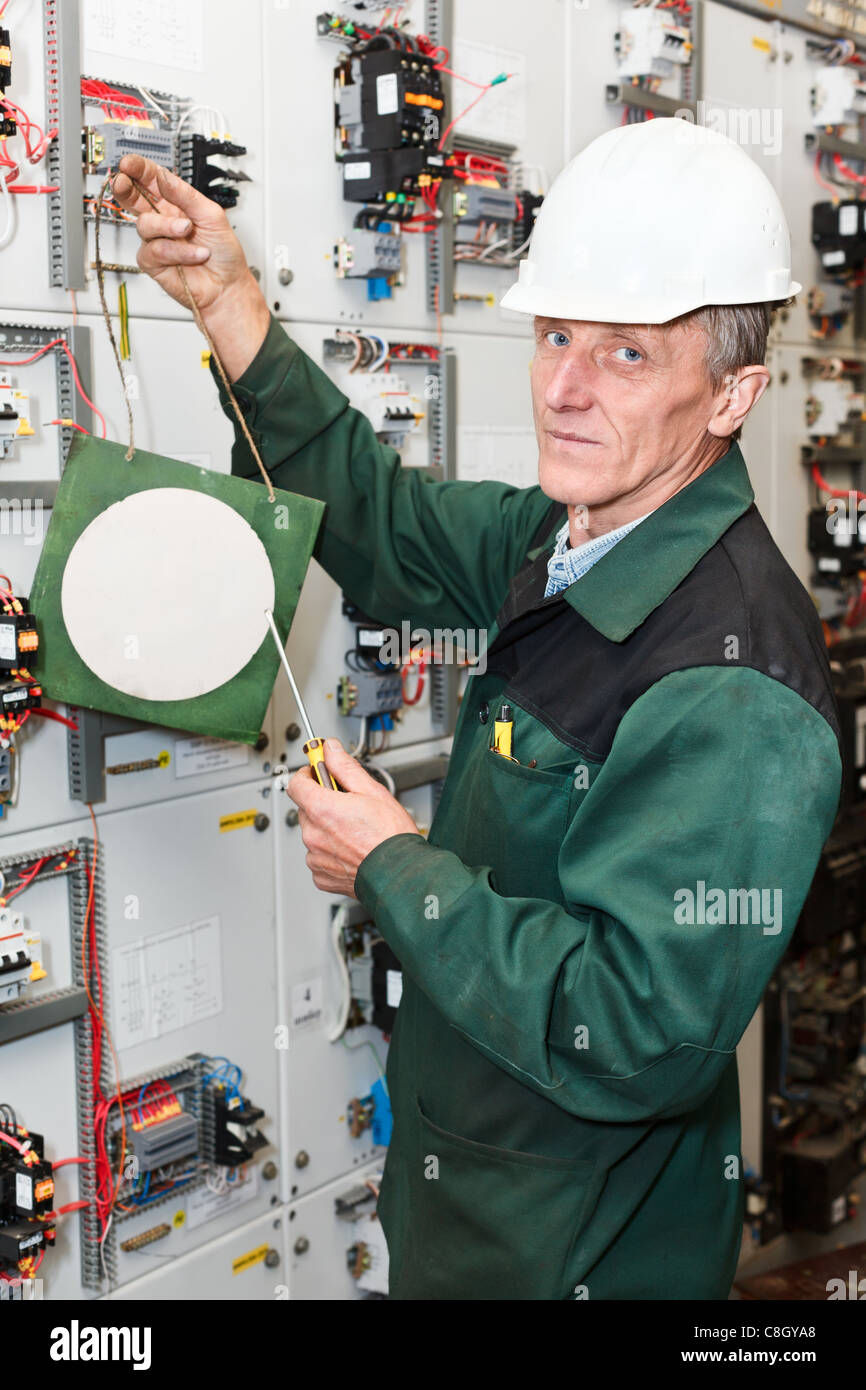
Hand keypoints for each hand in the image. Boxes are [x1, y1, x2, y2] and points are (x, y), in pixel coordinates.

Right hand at [112, 154, 269, 377]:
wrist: (227, 287)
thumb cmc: (223, 254)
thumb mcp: (211, 215)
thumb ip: (185, 195)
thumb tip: (162, 176)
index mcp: (175, 204)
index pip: (151, 181)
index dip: (139, 170)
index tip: (129, 162)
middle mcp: (163, 221)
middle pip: (133, 199)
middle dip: (126, 188)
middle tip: (124, 182)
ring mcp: (157, 241)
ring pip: (144, 225)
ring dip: (169, 227)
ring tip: (188, 231)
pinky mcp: (154, 263)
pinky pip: (154, 251)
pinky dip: (176, 252)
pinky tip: (194, 255)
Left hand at [287, 739, 420, 896]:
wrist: (400, 875)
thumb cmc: (391, 837)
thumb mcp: (372, 791)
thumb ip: (345, 767)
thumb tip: (331, 749)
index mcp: (322, 809)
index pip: (296, 784)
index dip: (307, 774)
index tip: (317, 772)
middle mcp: (313, 834)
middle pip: (306, 809)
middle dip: (323, 803)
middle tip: (348, 805)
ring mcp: (315, 857)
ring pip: (314, 834)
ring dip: (327, 829)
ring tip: (355, 832)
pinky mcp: (321, 876)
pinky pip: (319, 857)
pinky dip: (331, 853)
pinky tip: (351, 850)